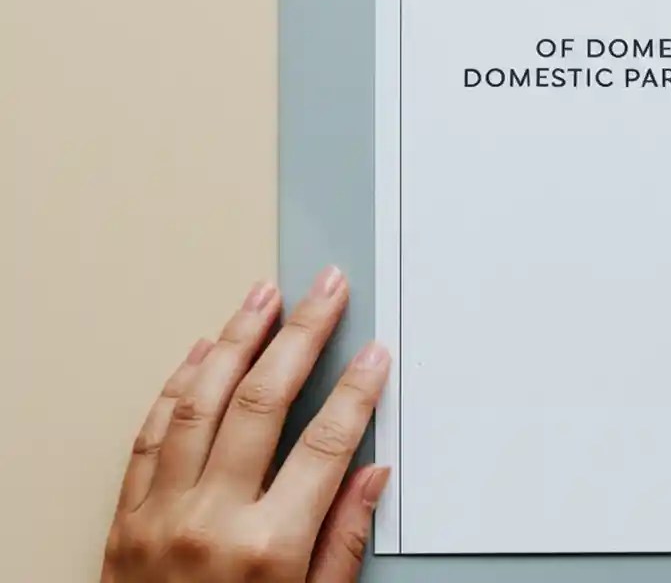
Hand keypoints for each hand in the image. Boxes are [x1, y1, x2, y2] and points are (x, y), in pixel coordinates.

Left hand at [100, 267, 390, 581]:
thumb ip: (343, 543)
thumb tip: (370, 475)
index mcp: (268, 549)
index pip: (326, 442)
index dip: (357, 389)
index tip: (376, 354)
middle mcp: (211, 520)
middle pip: (263, 400)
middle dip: (302, 334)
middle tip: (324, 290)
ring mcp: (162, 513)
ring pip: (200, 399)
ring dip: (236, 338)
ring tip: (263, 296)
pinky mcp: (127, 515)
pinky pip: (152, 431)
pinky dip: (177, 383)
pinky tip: (203, 350)